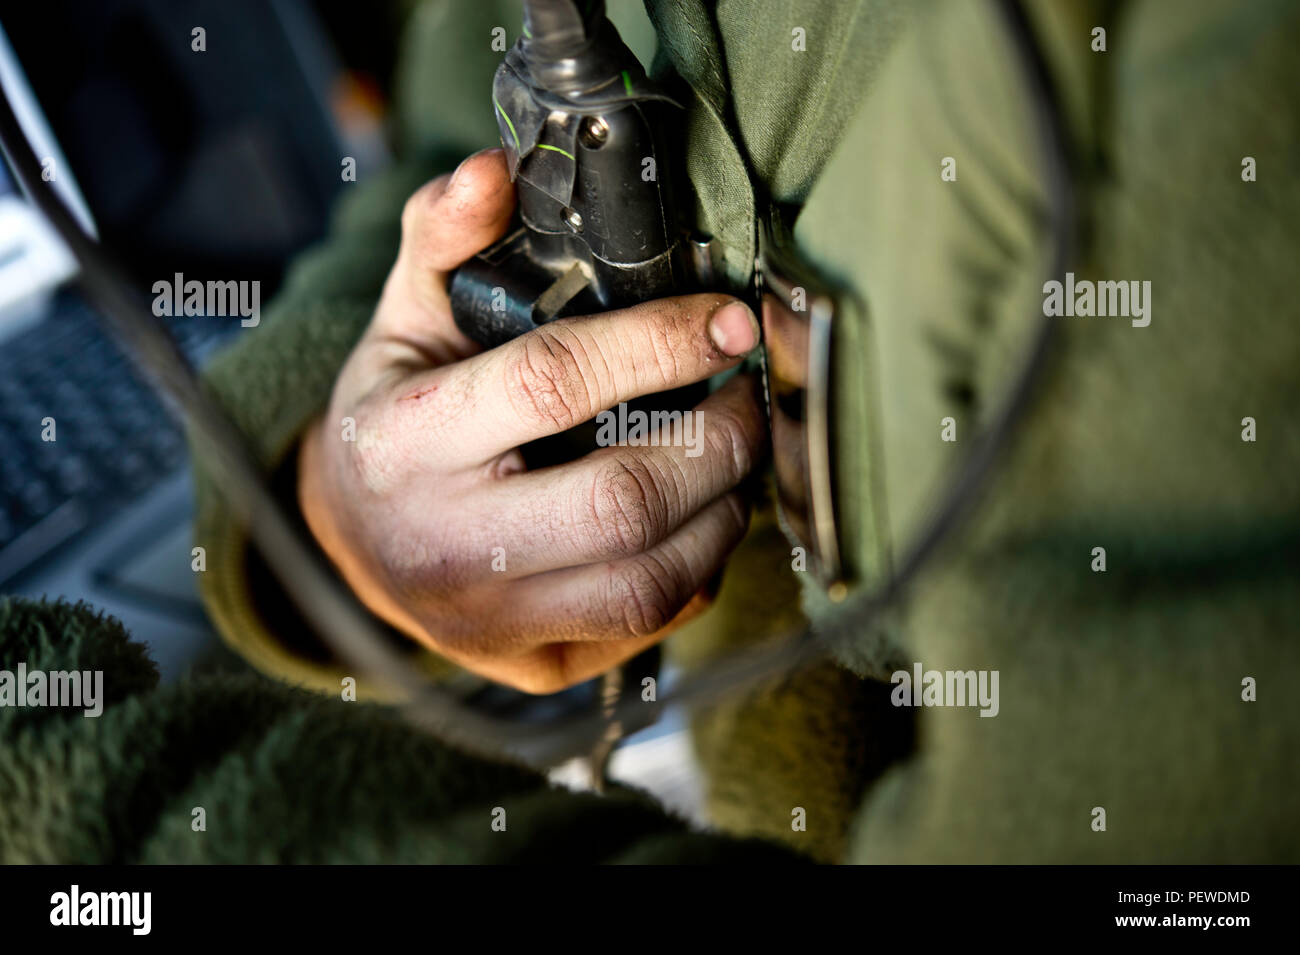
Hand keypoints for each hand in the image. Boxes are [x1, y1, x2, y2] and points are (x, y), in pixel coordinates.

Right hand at [298, 148, 766, 692]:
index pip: (551, 384)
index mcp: (405, 444)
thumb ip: (443, 239)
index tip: (727, 323)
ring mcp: (490, 624)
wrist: (355, 544)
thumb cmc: (396, 418)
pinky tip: (698, 517)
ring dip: (722, 509)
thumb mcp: (401, 319)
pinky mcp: (534, 667)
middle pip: (621, 503)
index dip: (659, 344)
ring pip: (648, 580)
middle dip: (716, 442)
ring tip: (732, 455)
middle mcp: (444, 548)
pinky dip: (699, 565)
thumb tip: (495, 169)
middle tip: (746, 398)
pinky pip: (650, 624)